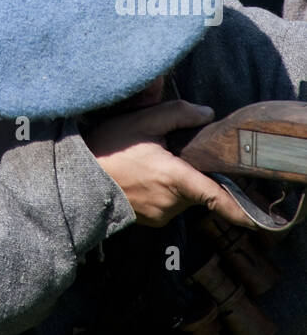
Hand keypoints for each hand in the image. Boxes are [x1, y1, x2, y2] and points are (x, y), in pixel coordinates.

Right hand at [85, 99, 252, 227]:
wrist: (78, 176)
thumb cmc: (109, 147)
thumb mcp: (143, 121)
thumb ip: (178, 113)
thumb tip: (206, 114)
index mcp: (175, 178)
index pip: (215, 198)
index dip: (238, 209)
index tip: (257, 218)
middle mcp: (170, 202)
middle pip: (198, 190)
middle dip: (191, 172)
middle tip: (168, 152)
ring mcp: (159, 214)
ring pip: (182, 197)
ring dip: (176, 182)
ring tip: (149, 163)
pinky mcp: (148, 221)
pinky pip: (166, 204)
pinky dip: (162, 191)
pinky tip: (141, 175)